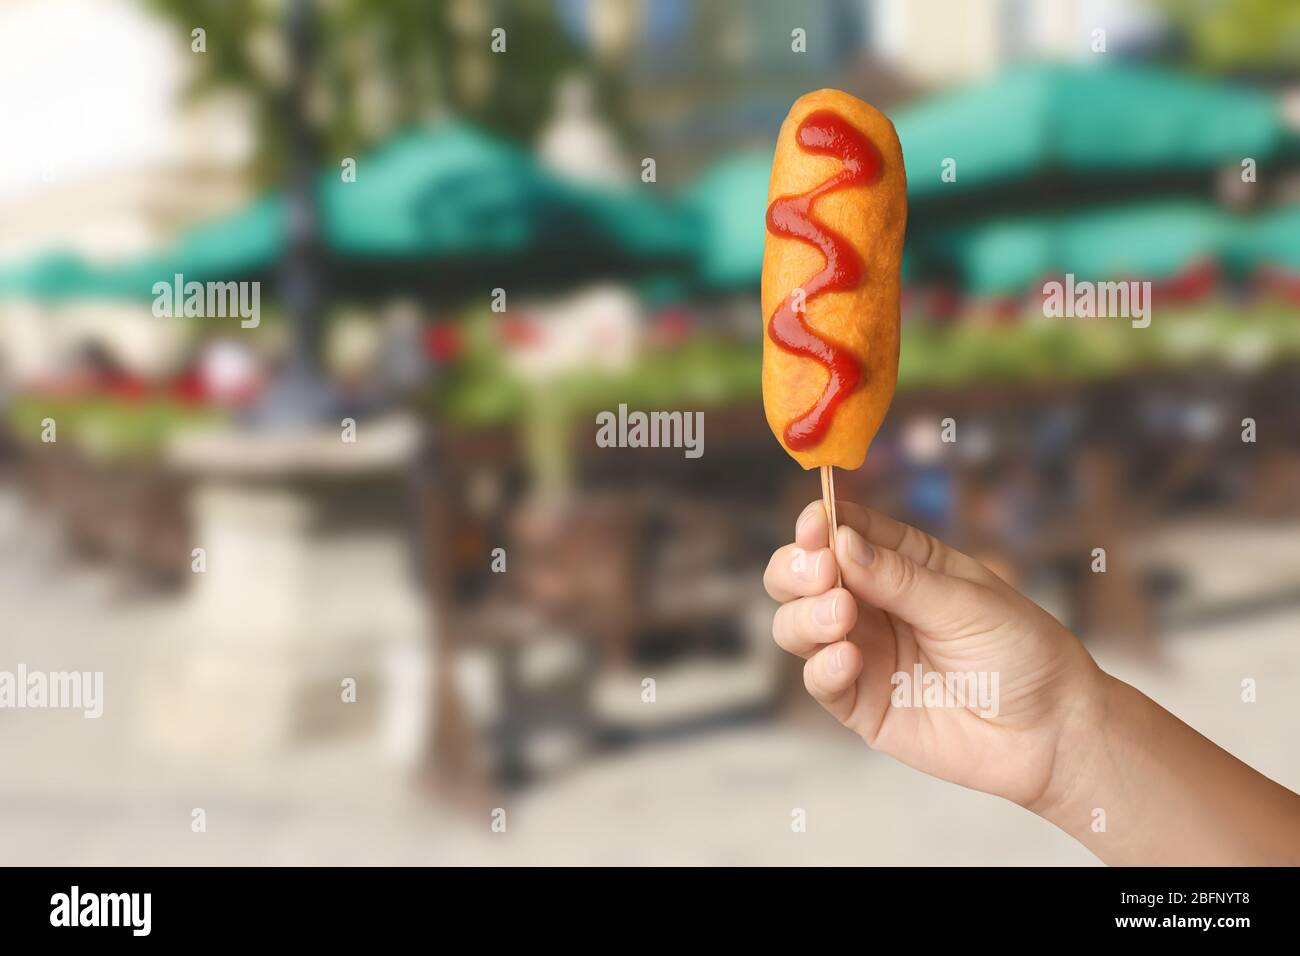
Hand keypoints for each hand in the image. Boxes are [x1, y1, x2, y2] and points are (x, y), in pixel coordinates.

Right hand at [764, 499, 1104, 810]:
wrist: (1050, 732)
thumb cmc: (1021, 652)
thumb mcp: (966, 602)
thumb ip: (899, 577)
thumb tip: (840, 542)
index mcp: (901, 561)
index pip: (843, 530)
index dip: (821, 523)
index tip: (817, 525)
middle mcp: (872, 602)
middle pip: (802, 574)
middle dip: (797, 568)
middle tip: (821, 574)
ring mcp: (861, 651)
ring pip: (795, 624)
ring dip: (805, 615)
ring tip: (839, 615)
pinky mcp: (860, 702)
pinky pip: (818, 680)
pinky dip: (822, 665)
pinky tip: (848, 658)